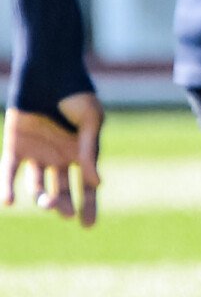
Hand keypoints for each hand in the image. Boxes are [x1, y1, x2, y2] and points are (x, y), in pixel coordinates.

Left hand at [1, 92, 103, 226]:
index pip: (86, 187)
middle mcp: (59, 157)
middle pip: (60, 191)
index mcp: (81, 153)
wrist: (48, 71)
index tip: (87, 226)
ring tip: (45, 202)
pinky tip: (7, 202)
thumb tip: (95, 183)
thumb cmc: (75, 94)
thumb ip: (90, 151)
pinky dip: (6, 188)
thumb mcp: (91, 120)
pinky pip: (9, 172)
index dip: (88, 206)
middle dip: (63, 205)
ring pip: (37, 186)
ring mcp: (37, 153)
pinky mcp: (16, 146)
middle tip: (64, 212)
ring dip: (41, 198)